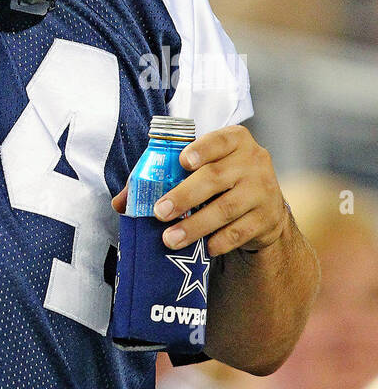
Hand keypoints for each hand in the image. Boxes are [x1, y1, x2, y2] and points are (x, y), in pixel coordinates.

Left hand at [113, 125, 287, 257]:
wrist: (264, 205)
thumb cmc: (220, 180)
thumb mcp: (200, 169)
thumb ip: (164, 177)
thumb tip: (121, 202)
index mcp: (235, 140)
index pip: (219, 139)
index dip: (201, 149)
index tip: (182, 162)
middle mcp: (253, 161)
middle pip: (215, 178)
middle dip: (184, 196)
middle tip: (160, 212)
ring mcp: (263, 190)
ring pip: (226, 208)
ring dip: (195, 225)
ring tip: (170, 238)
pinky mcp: (268, 219)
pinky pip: (240, 232)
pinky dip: (219, 241)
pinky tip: (203, 248)